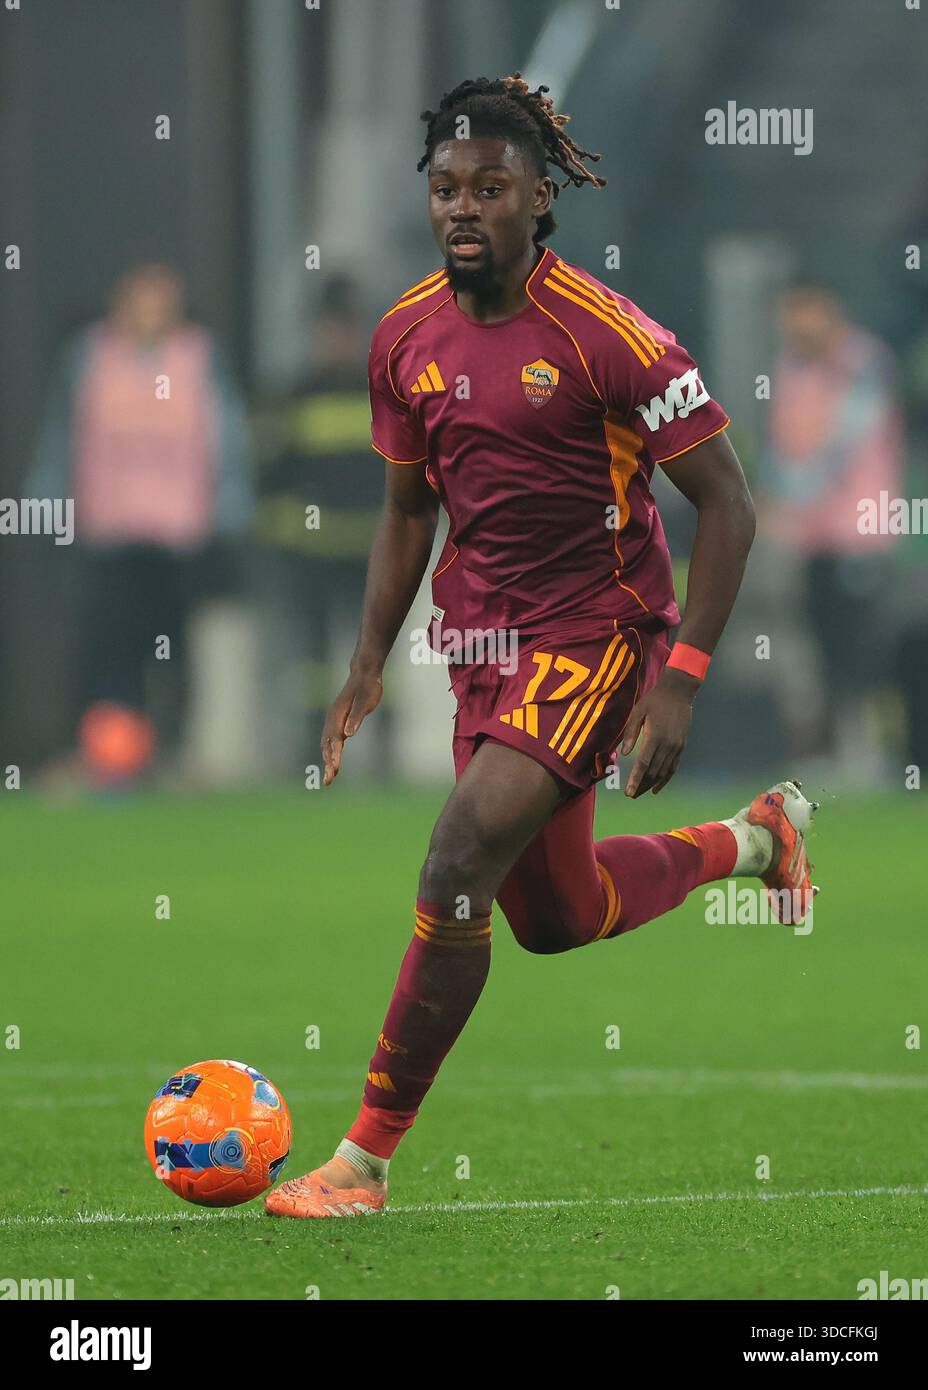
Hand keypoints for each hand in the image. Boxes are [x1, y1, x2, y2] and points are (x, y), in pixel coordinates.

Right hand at [321, 666, 382, 785]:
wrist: (364, 674)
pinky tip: (333, 763)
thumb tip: (348, 734)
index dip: (334, 756)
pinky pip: (331, 741)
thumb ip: (356, 717)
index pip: (334, 740)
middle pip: (327, 746)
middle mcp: (332, 720)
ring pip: (327, 745)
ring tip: (329, 778)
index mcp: (338, 716)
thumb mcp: (366, 702)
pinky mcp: (338, 722)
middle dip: (328, 764)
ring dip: (328, 761)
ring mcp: (334, 721)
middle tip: (328, 781)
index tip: (334, 769)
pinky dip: (330, 753)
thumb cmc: (368, 688)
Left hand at [619, 667, 699, 796]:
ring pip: (663, 772)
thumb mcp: (638, 712)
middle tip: (631, 795)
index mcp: (654, 736)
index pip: (643, 764)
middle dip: (641, 785)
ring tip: (641, 793)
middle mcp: (667, 745)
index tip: (629, 792)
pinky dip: (665, 779)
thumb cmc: (654, 700)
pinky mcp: (681, 746)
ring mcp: (676, 747)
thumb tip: (624, 753)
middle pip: (653, 772)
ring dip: (651, 784)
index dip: (635, 780)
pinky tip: (657, 787)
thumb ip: (630, 733)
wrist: (679, 692)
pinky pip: (673, 767)